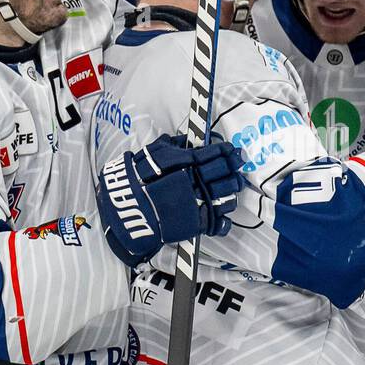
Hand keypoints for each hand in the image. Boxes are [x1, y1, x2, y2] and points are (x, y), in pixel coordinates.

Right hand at [96, 134, 244, 265]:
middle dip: (234, 169)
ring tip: (230, 189)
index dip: (227, 151)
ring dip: (231, 192)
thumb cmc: (139, 176)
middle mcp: (197, 182)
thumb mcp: (155, 151)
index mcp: (189, 163)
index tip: (232, 151)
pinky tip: (221, 215)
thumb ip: (175, 144)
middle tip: (237, 166)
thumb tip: (190, 140)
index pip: (216, 153)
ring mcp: (199, 204)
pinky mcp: (197, 223)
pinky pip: (220, 224)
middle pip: (226, 174)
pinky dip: (223, 221)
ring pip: (228, 198)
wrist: (127, 206)